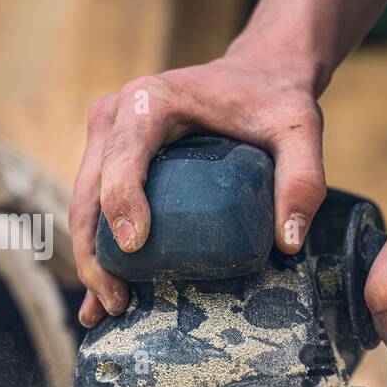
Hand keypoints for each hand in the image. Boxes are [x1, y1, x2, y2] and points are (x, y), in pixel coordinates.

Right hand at [70, 49, 327, 326]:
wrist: (258, 76)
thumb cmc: (275, 101)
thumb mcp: (299, 130)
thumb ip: (302, 178)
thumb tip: (287, 242)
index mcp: (151, 100)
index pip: (124, 156)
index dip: (121, 202)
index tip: (135, 248)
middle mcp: (117, 114)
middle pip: (90, 190)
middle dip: (97, 251)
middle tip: (118, 302)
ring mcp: (109, 137)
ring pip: (84, 204)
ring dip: (91, 259)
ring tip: (109, 310)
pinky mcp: (112, 158)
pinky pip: (95, 206)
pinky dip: (96, 251)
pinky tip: (100, 296)